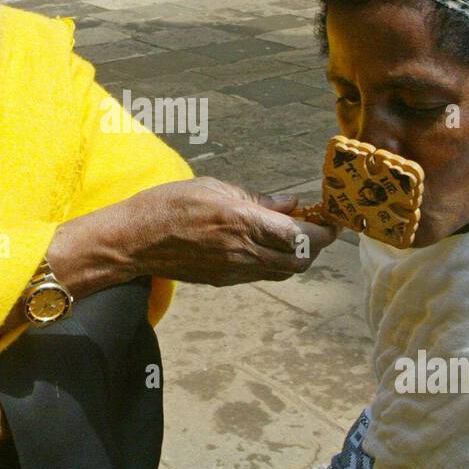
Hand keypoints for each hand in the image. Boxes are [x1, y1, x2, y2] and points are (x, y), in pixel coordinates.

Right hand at [119, 176, 339, 285]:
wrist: (135, 240)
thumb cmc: (170, 205)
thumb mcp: (215, 188)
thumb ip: (257, 199)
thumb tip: (290, 204)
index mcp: (244, 223)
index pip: (303, 237)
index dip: (326, 231)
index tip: (334, 219)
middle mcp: (244, 252)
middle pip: (301, 262)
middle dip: (317, 246)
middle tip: (318, 226)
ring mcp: (234, 271)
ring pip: (284, 272)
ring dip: (297, 256)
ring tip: (294, 234)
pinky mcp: (224, 280)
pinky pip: (262, 275)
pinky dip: (275, 261)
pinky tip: (266, 243)